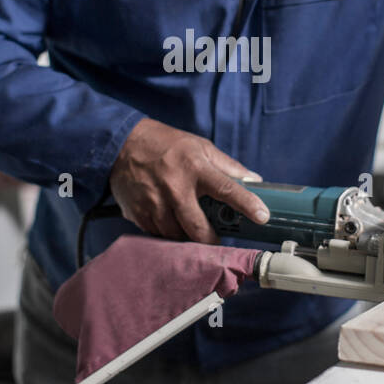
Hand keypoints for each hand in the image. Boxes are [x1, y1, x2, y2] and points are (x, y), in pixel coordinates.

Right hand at [109, 118, 269, 243]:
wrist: (121, 145)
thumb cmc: (165, 145)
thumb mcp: (199, 146)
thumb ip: (227, 166)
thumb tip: (254, 180)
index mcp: (195, 166)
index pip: (227, 189)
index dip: (247, 204)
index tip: (263, 217)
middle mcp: (174, 187)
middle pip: (199, 228)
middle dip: (210, 239)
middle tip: (214, 237)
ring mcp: (154, 203)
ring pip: (178, 236)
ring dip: (187, 236)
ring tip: (188, 224)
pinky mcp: (138, 214)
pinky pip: (159, 235)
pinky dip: (168, 232)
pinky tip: (169, 220)